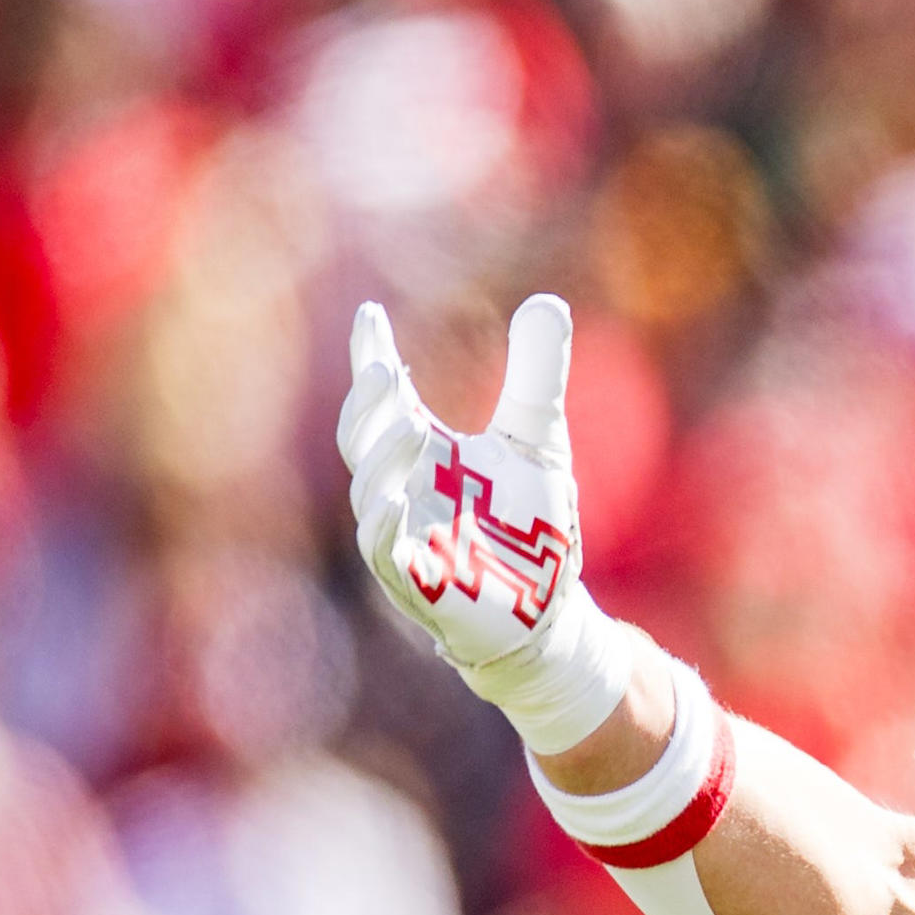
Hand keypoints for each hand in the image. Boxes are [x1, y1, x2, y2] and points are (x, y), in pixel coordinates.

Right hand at [336, 295, 625, 752]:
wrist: (551, 614)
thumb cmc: (533, 529)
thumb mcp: (540, 441)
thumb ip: (536, 376)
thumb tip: (547, 301)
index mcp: (424, 452)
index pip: (385, 398)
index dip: (371, 357)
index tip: (370, 316)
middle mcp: (404, 489)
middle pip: (364, 439)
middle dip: (368, 404)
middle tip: (382, 367)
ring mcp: (405, 537)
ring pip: (371, 494)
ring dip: (382, 459)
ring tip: (407, 426)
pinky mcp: (418, 584)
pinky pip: (387, 553)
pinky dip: (387, 525)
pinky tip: (399, 499)